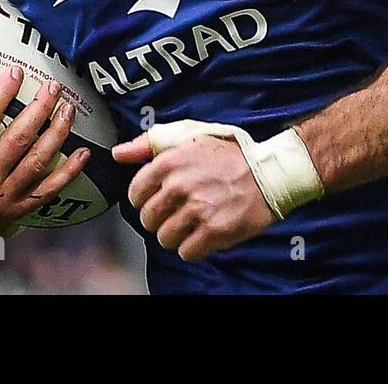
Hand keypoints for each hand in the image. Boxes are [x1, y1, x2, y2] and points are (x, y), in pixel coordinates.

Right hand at [0, 67, 89, 265]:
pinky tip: (83, 153)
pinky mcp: (16, 212)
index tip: (15, 73)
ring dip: (57, 133)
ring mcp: (3, 199)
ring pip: (38, 162)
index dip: (2, 94)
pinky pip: (48, 191)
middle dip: (40, 109)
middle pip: (20, 139)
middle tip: (53, 86)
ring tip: (68, 109)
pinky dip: (68, 173)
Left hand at [113, 130, 274, 260]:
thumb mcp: (188, 135)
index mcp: (169, 161)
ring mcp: (197, 210)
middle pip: (148, 219)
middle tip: (178, 212)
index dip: (144, 199)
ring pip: (164, 238)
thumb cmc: (229, 154)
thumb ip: (148, 143)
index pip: (135, 193)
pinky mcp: (215, 232)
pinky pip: (186, 252)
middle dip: (160, 218)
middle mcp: (180, 185)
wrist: (269, 174)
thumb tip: (119, 154)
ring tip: (192, 223)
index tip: (158, 199)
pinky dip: (193, 247)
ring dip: (176, 235)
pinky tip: (204, 233)